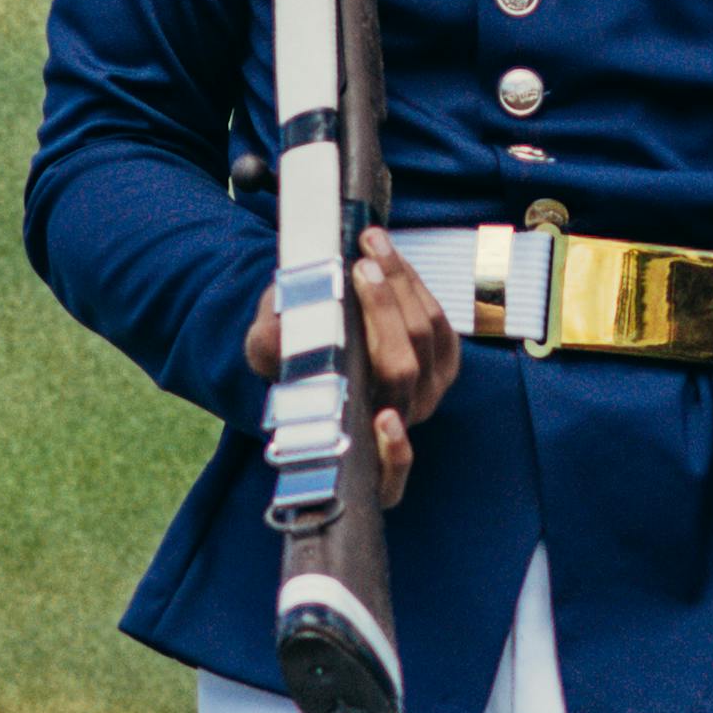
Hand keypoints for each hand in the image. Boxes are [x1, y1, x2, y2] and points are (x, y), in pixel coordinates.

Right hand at [240, 232, 460, 500]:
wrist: (317, 342)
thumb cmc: (291, 357)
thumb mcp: (267, 353)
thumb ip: (268, 347)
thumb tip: (279, 334)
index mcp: (363, 446)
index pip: (391, 468)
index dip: (395, 452)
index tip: (384, 422)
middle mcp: (402, 425)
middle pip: (403, 367)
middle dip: (383, 310)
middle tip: (360, 267)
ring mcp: (429, 391)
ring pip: (425, 334)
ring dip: (398, 281)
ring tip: (369, 243)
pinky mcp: (445, 359)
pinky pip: (438, 318)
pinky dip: (410, 281)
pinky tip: (386, 256)